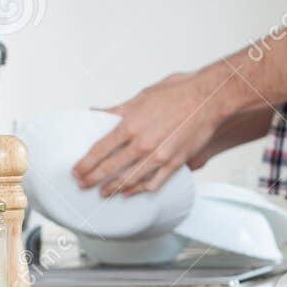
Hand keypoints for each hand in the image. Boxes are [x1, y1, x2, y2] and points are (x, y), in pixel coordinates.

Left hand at [72, 71, 225, 195]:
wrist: (209, 99)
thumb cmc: (178, 93)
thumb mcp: (141, 96)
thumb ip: (117, 110)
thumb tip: (98, 113)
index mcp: (131, 125)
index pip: (100, 150)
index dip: (85, 164)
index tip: (76, 171)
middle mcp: (143, 143)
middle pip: (110, 168)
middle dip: (92, 179)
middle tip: (83, 185)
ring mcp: (159, 156)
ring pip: (130, 179)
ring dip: (113, 188)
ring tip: (103, 193)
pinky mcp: (175, 163)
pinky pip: (154, 183)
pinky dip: (140, 190)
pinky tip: (131, 192)